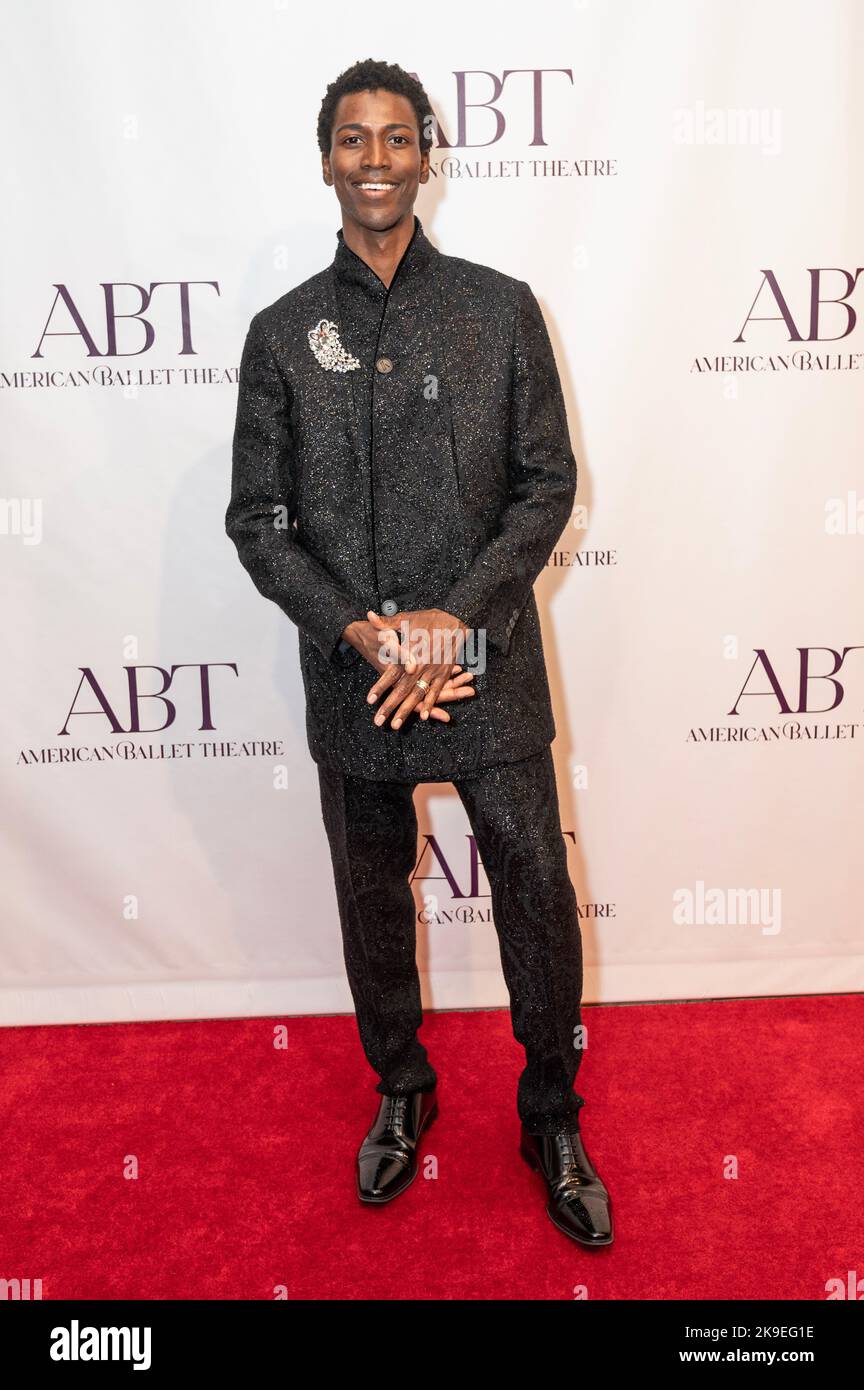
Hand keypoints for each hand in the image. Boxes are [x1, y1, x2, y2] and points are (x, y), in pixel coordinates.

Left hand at [364, 608, 470, 729]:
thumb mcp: (407, 619)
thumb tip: (369, 615)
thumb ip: (386, 622)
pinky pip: (436, 692)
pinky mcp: (444, 673)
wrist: (456, 621)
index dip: (380, 687)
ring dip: (407, 711)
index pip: (391, 674)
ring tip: (396, 725)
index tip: (370, 701)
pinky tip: (424, 717)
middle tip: (378, 722)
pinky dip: (431, 704)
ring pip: (417, 695)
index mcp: (410, 653)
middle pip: (403, 690)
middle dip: (390, 707)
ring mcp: (434, 671)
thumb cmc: (429, 620)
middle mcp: (421, 665)